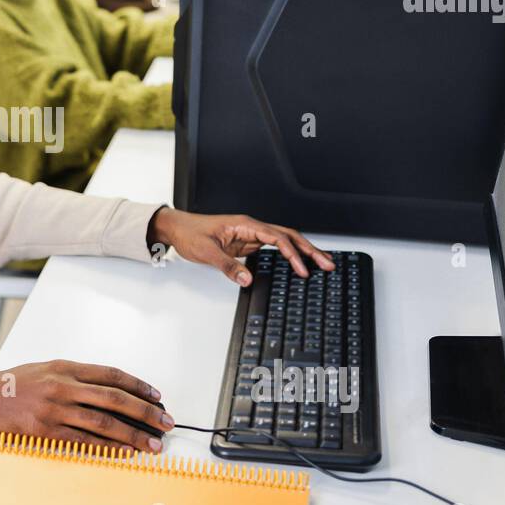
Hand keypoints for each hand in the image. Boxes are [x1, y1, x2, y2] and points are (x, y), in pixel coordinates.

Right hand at [0, 360, 170, 451]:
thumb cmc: (8, 386)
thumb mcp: (42, 370)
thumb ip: (72, 377)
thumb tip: (105, 390)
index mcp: (64, 367)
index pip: (111, 375)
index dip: (138, 386)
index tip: (157, 396)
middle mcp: (62, 385)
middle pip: (115, 398)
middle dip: (145, 411)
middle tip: (165, 422)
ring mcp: (54, 409)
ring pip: (104, 422)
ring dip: (133, 435)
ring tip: (152, 444)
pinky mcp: (45, 431)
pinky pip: (83, 441)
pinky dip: (107, 447)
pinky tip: (123, 452)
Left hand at [147, 207, 333, 284]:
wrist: (177, 228)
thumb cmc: (190, 233)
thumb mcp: (207, 252)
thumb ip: (228, 266)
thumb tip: (247, 280)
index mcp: (245, 225)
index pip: (277, 238)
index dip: (292, 254)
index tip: (302, 270)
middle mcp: (251, 227)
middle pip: (288, 236)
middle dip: (309, 250)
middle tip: (327, 264)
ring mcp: (250, 235)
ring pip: (284, 241)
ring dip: (302, 252)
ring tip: (321, 265)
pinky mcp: (247, 243)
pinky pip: (273, 248)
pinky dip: (288, 256)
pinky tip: (297, 265)